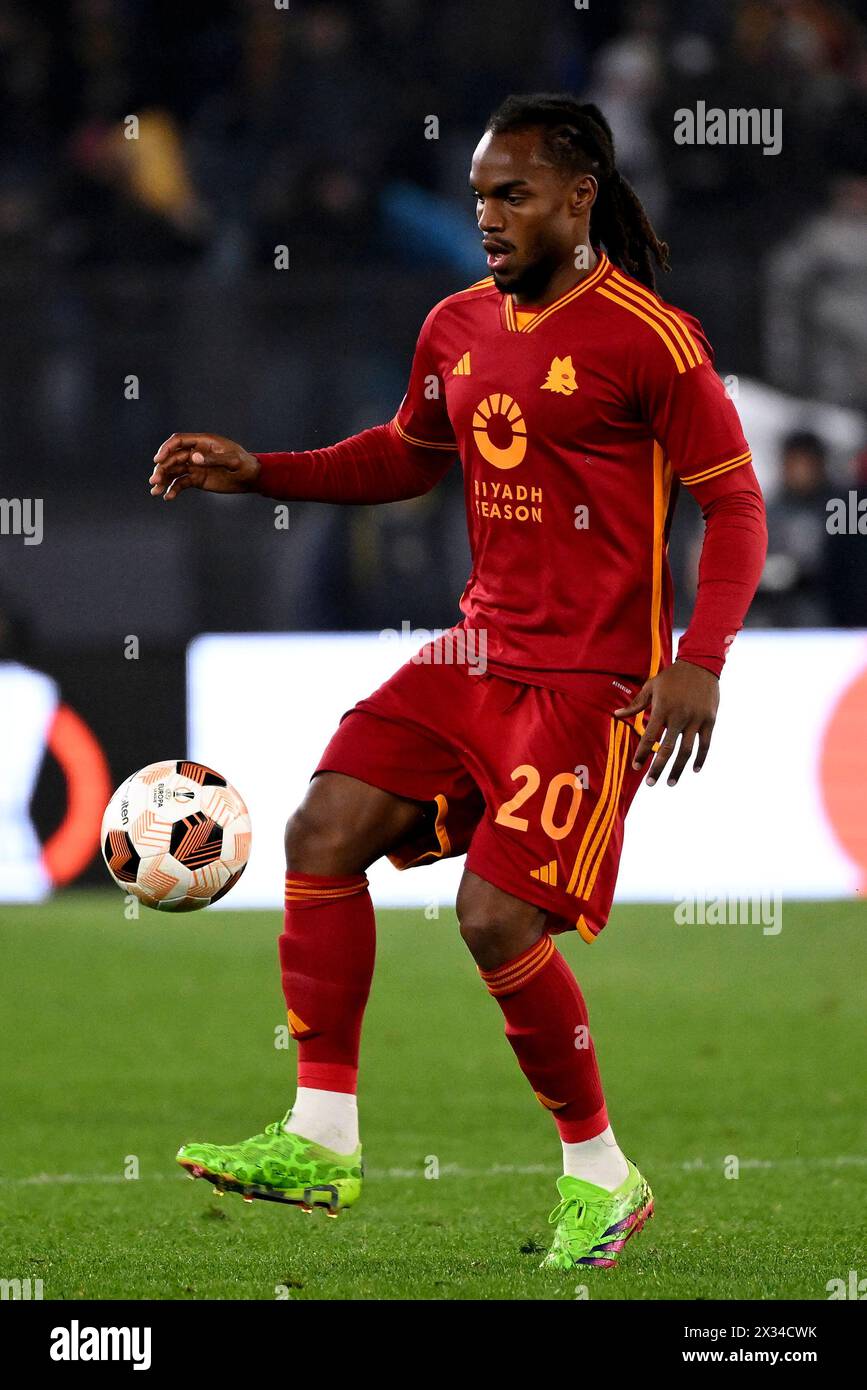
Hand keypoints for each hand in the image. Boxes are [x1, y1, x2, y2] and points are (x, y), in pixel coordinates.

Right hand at [149, 433, 259, 499]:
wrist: (252, 478)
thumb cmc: (245, 465)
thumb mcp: (233, 461)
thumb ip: (214, 459)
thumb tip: (194, 457)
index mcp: (203, 442)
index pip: (179, 441)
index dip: (166, 448)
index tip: (158, 460)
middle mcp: (196, 452)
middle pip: (172, 457)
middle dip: (161, 468)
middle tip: (154, 481)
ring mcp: (195, 466)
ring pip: (174, 471)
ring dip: (163, 479)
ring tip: (155, 491)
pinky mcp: (197, 479)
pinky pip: (182, 483)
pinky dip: (173, 489)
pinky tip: (168, 497)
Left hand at [614, 659, 718, 786]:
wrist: (700, 665)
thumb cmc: (672, 677)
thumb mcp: (651, 686)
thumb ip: (635, 704)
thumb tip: (616, 715)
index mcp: (662, 709)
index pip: (649, 737)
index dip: (642, 754)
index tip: (636, 767)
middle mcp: (679, 716)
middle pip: (667, 749)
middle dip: (657, 768)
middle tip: (650, 784)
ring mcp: (696, 719)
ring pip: (686, 751)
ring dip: (678, 769)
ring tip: (670, 783)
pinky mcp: (710, 720)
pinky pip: (705, 744)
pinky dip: (700, 758)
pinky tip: (694, 770)